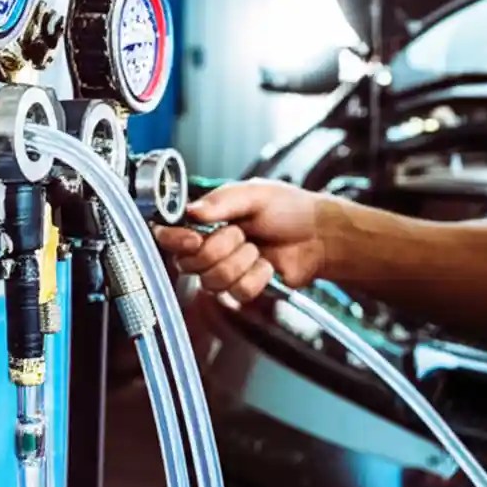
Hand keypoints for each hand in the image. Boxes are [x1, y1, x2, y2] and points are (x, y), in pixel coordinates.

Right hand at [154, 179, 327, 301]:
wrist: (318, 235)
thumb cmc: (288, 209)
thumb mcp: (254, 194)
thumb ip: (221, 201)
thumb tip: (192, 211)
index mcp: (204, 221)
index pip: (169, 236)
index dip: (175, 240)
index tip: (194, 239)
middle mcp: (207, 248)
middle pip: (189, 263)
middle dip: (220, 248)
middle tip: (242, 233)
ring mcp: (223, 272)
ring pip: (213, 280)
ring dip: (242, 261)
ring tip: (258, 248)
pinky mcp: (242, 290)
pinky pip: (238, 292)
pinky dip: (258, 277)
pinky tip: (266, 265)